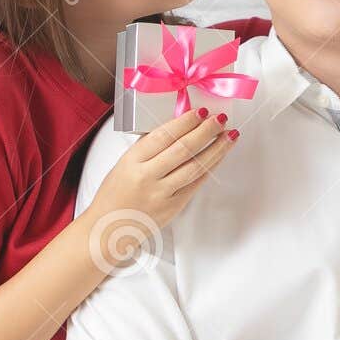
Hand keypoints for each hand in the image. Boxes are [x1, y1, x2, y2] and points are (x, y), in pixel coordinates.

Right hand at [87, 107, 235, 268]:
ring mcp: (162, 194)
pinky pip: (196, 184)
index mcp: (132, 161)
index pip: (163, 136)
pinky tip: (219, 156)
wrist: (109, 228)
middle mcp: (147, 177)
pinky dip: (210, 168)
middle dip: (206, 131)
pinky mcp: (173, 207)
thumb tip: (176, 127)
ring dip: (216, 149)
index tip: (200, 111)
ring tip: (229, 135)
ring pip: (195, 167)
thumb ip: (147, 148)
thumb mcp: (124, 164)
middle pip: (183, 149)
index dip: (185, 122)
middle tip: (220, 119)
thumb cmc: (115, 194)